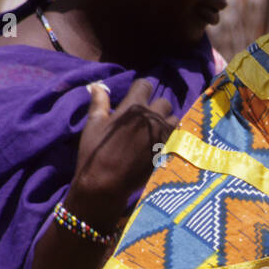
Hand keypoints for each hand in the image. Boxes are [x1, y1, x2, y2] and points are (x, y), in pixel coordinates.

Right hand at [66, 80, 174, 230]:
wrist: (106, 184)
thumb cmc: (95, 152)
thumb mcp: (94, 124)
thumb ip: (99, 102)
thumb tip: (97, 85)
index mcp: (133, 107)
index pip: (146, 84)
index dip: (141, 90)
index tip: (136, 97)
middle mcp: (152, 118)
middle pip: (164, 102)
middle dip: (155, 107)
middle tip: (144, 118)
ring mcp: (162, 136)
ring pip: (174, 119)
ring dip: (165, 122)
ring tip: (152, 131)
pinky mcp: (167, 151)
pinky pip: (174, 138)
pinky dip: (168, 138)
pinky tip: (155, 144)